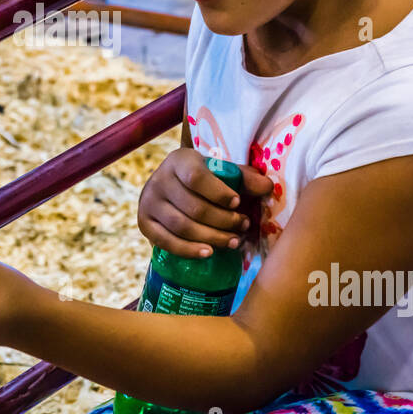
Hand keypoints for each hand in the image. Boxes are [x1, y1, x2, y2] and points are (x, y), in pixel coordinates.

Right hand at [137, 149, 273, 258]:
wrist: (171, 186)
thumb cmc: (203, 179)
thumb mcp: (221, 172)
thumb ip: (244, 178)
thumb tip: (268, 187)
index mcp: (179, 161)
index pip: (197, 178)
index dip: (220, 194)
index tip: (238, 204)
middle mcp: (159, 180)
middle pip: (193, 208)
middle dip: (223, 221)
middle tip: (243, 227)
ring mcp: (148, 202)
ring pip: (182, 227)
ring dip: (211, 237)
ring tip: (233, 241)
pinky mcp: (144, 223)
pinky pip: (166, 242)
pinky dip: (188, 250)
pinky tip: (209, 252)